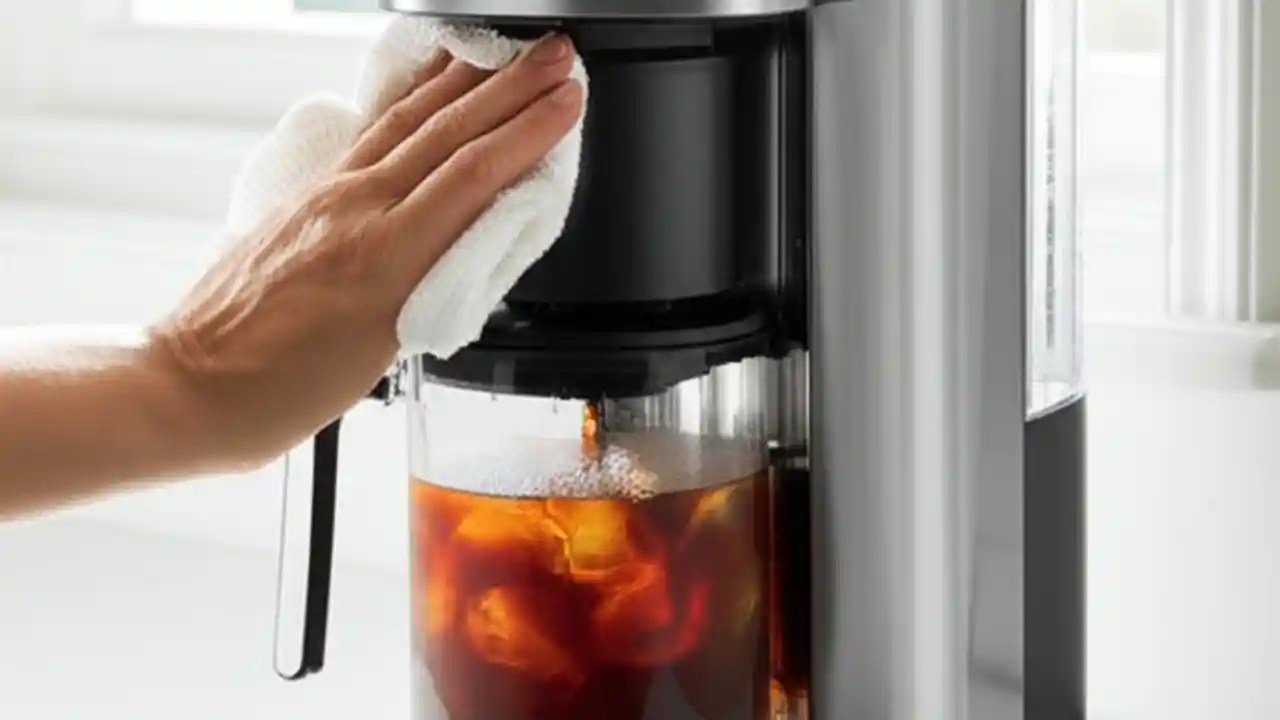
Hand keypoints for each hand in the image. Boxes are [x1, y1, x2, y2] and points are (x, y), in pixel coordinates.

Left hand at [152, 34, 583, 469]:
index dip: (528, 131)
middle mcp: (355, 209)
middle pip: (449, 131)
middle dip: (512, 86)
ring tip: (507, 52)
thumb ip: (434, 289)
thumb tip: (475, 249)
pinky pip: (371, 132)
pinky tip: (429, 82)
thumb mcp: (381, 354)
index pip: (474, 174)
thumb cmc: (279, 389)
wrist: (190, 384)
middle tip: (556, 53)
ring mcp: (327, 195)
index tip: (568, 99)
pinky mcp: (307, 195)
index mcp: (383, 256)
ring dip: (467, 80)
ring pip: (409, 120)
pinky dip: (410, 99)